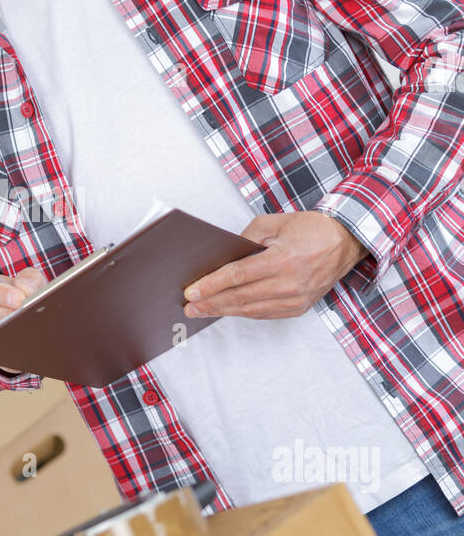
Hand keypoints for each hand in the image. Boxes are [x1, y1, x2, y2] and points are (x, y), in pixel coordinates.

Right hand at [0, 266, 46, 372]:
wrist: (19, 314)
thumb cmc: (15, 294)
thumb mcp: (24, 280)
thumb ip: (29, 278)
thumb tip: (25, 289)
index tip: (18, 297)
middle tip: (21, 313)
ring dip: (1, 331)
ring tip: (23, 326)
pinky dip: (5, 345)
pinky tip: (21, 339)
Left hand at [181, 211, 367, 319]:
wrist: (346, 241)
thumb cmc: (311, 228)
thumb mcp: (274, 222)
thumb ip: (246, 238)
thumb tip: (223, 256)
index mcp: (282, 259)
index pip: (237, 275)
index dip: (211, 285)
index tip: (191, 291)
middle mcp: (290, 283)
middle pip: (240, 297)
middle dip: (211, 303)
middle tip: (189, 307)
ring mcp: (296, 299)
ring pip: (252, 309)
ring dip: (224, 311)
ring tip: (202, 311)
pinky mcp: (300, 307)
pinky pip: (265, 313)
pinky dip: (244, 312)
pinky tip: (229, 310)